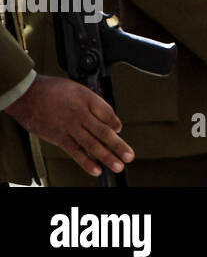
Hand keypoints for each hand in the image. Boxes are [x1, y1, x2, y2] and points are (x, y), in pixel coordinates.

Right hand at [6, 75, 132, 177]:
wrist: (27, 95)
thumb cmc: (51, 90)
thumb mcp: (77, 87)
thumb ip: (92, 100)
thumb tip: (106, 115)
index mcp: (87, 98)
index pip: (108, 113)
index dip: (116, 123)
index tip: (120, 130)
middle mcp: (80, 113)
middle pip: (104, 131)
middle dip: (119, 145)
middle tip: (129, 156)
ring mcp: (69, 127)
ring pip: (92, 144)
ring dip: (107, 156)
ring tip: (118, 166)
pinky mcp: (58, 137)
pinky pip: (75, 151)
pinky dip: (86, 162)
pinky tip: (96, 169)